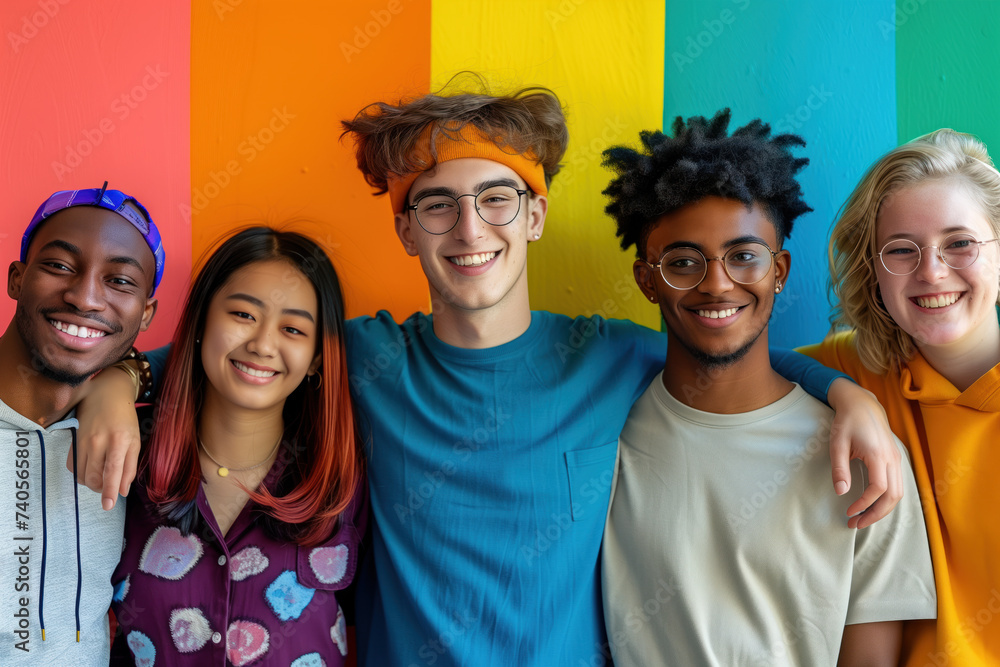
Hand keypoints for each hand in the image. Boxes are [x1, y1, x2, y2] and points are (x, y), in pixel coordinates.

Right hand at [70, 366, 141, 509]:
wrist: (106, 393)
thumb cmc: (125, 418)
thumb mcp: (135, 440)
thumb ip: (130, 467)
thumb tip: (122, 490)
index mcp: (119, 440)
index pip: (112, 471)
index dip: (110, 490)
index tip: (108, 505)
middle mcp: (98, 442)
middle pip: (95, 477)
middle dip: (102, 488)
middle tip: (110, 485)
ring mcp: (83, 442)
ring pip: (83, 475)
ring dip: (92, 483)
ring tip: (102, 476)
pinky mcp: (73, 442)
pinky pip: (72, 467)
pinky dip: (81, 474)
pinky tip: (91, 468)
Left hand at [827, 378, 902, 528]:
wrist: (862, 403)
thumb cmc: (847, 422)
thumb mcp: (837, 443)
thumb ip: (839, 468)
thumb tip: (841, 492)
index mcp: (878, 454)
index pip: (878, 488)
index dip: (865, 504)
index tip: (849, 512)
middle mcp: (892, 459)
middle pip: (893, 496)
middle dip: (876, 514)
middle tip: (855, 524)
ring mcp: (897, 459)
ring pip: (898, 493)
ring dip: (882, 509)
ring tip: (862, 518)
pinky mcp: (895, 459)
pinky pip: (897, 485)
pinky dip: (886, 500)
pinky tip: (871, 505)